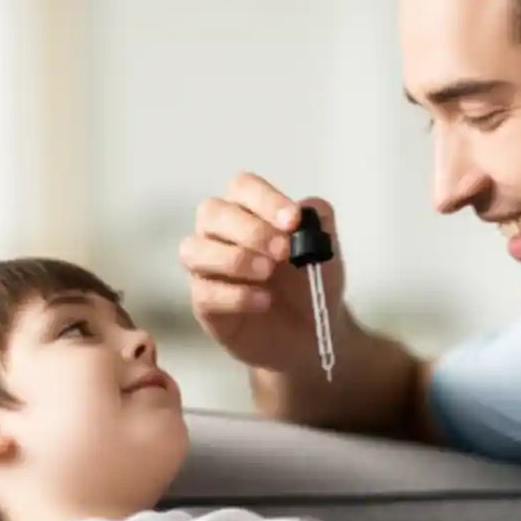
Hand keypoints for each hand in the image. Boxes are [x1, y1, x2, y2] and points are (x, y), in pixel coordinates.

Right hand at [180, 172, 346, 371]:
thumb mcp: (326, 249)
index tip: (293, 221)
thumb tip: (307, 209)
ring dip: (234, 258)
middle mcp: (220, 233)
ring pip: (194, 249)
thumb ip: (319, 222)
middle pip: (212, 212)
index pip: (243, 187)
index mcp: (248, 210)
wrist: (312, 333)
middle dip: (249, 229)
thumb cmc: (310, 282)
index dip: (265, 199)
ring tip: (268, 273)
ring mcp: (207, 268)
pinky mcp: (205, 304)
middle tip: (283, 251)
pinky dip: (235, 295)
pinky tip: (263, 301)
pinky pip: (204, 292)